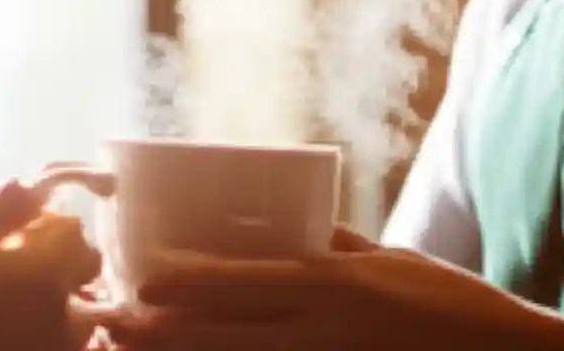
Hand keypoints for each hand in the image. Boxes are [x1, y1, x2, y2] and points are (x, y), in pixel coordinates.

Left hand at [111, 227, 563, 350]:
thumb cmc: (448, 304)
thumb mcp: (391, 263)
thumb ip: (337, 248)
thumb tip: (292, 229)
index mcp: (335, 282)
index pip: (244, 280)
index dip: (187, 282)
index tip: (144, 279)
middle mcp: (324, 329)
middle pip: (224, 333)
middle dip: (163, 334)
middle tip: (115, 328)